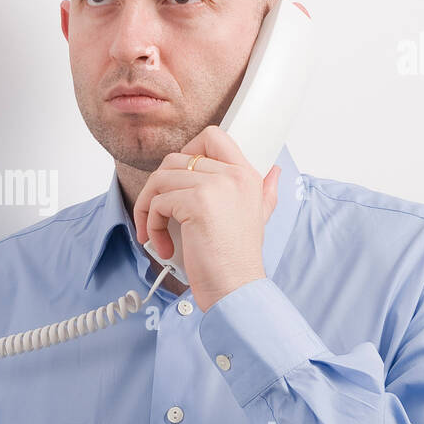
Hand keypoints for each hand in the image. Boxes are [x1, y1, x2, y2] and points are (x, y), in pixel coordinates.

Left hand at [132, 125, 279, 311]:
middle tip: (156, 214)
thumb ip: (265, 190)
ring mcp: (215, 186)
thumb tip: (275, 170)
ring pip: (161, 179)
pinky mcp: (197, 202)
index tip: (178, 181)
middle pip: (176, 159)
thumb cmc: (238, 259)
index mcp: (246, 175)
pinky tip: (162, 244)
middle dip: (157, 188)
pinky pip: (158, 202)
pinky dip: (151, 224)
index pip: (212, 136)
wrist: (236, 288)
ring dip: (149, 208)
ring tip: (156, 232)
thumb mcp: (260, 218)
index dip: (187, 151)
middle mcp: (233, 175)